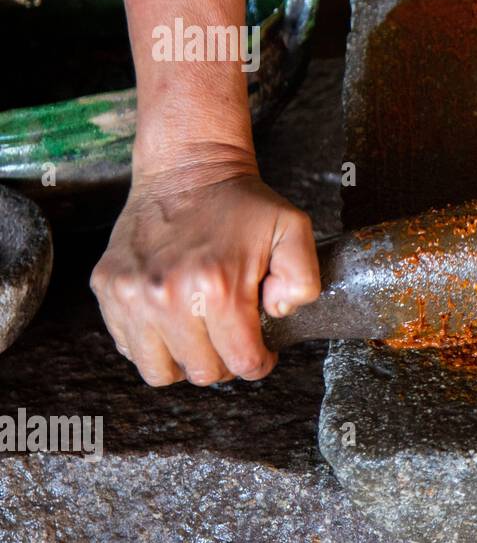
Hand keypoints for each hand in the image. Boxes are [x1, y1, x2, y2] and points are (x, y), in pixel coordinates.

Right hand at [91, 151, 319, 385]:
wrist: (187, 169)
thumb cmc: (242, 205)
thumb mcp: (293, 231)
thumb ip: (303, 280)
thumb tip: (276, 313)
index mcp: (217, 287)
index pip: (241, 361)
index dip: (259, 362)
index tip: (261, 351)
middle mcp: (168, 296)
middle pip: (202, 372)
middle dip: (225, 362)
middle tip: (232, 337)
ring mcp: (131, 294)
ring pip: (159, 370)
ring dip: (185, 360)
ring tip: (202, 334)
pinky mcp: (106, 288)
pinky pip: (128, 347)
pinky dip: (152, 343)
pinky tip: (173, 318)